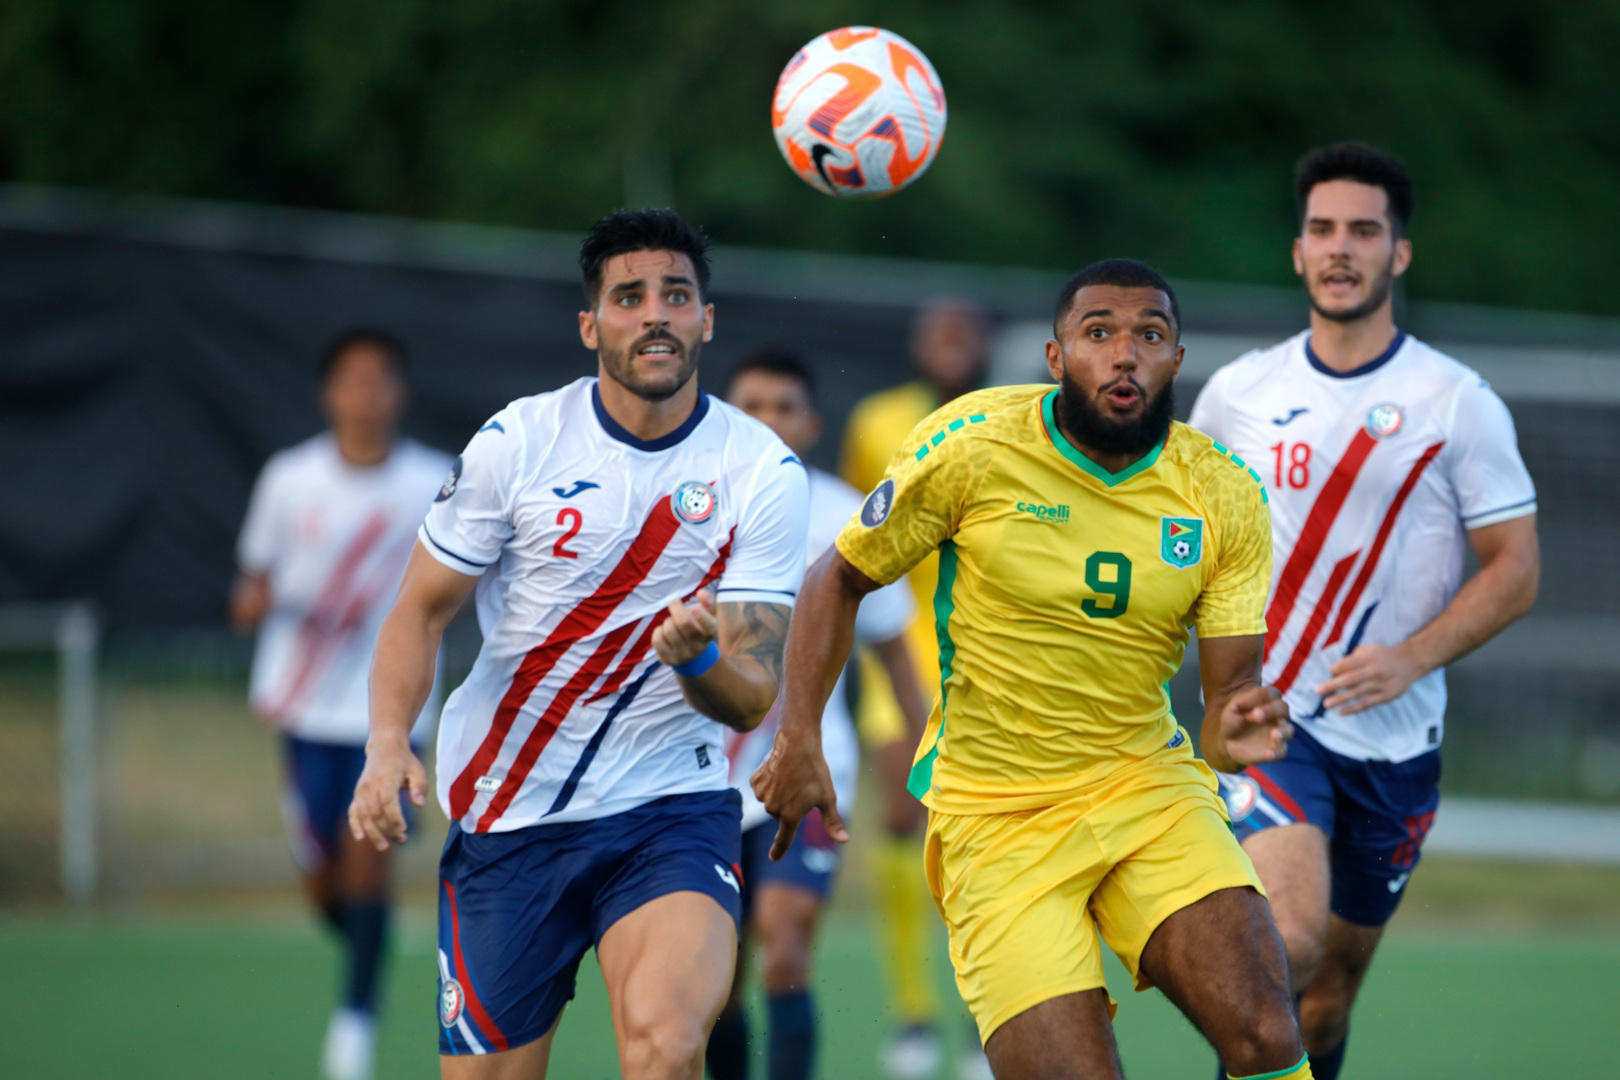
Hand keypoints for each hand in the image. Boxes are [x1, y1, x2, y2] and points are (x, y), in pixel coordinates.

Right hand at [347, 736, 426, 851]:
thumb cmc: (404, 761)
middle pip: (375, 812)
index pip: (387, 802)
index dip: (394, 817)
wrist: (384, 747)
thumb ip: (420, 786)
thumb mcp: (417, 769)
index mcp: (385, 779)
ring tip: (384, 847)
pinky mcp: (357, 795)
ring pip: (364, 815)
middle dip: (387, 830)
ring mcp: (361, 791)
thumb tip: (419, 804)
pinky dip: (355, 825)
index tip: (403, 829)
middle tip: (402, 841)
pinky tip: (360, 837)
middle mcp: (370, 786)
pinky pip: (353, 812)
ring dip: (373, 833)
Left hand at [652, 589, 718, 667]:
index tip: (694, 608)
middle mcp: (699, 646)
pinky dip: (658, 631)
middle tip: (675, 603)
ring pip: (669, 629)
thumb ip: (708, 603)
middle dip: (676, 608)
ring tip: (672, 623)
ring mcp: (683, 655)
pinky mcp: (669, 659)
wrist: (691, 655)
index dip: (702, 617)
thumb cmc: (699, 628)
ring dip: (668, 621)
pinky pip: (657, 639)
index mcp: (709, 633)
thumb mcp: (708, 616)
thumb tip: (702, 593)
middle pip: (684, 623)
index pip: (709, 626)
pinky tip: (664, 632)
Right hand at [751, 726, 849, 860]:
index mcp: (790, 816)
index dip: (778, 851)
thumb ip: (833, 822)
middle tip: (801, 787)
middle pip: (781, 814)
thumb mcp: (828, 797)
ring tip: (791, 777)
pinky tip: (780, 771)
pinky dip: (770, 783)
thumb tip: (844, 840)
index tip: (773, 858)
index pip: (784, 840)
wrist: (797, 743)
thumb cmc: (815, 771)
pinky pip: (763, 788)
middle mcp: (773, 809)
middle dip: (790, 806)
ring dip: (780, 794)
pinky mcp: (755, 781)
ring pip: (772, 801)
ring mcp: (762, 795)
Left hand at [1219, 684, 1292, 767]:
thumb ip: (1242, 703)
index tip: (1236, 706)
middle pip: (1283, 708)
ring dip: (1282, 732)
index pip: (1272, 693)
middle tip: (1256, 715)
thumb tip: (1244, 708)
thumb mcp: (1233, 708)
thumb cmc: (1234, 718)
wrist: (1229, 739)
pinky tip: (1269, 754)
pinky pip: (1281, 751)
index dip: (1258, 697)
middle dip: (1271, 710)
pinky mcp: (1275, 749)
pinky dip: (1276, 753)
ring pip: (1288, 730)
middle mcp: (1277, 716)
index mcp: (1268, 701)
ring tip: (1274, 734)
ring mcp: (1278, 732)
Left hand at [1316, 642, 1423, 713]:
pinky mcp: (1385, 696)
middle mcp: (1373, 671)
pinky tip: (1341, 712)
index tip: (1330, 673)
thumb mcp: (1370, 649)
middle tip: (1318, 690)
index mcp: (1369, 657)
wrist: (1411, 662)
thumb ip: (1354, 657)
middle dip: (1332, 685)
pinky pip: (1367, 703)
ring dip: (1340, 699)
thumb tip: (1336, 669)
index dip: (1336, 669)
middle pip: (1350, 679)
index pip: (1348, 664)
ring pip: (1357, 693)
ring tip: (1326, 704)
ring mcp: (1380, 685)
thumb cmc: (1384, 655)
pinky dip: (1354, 708)